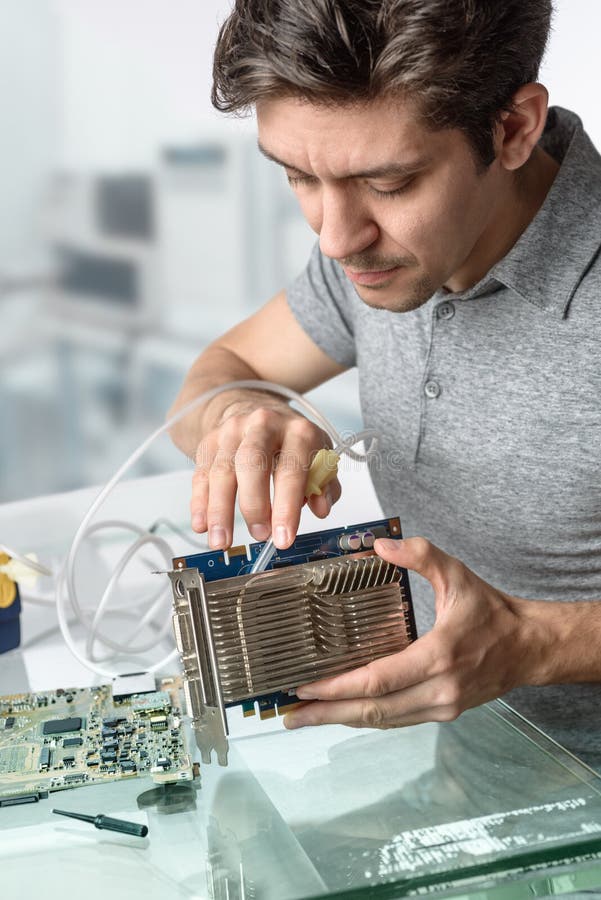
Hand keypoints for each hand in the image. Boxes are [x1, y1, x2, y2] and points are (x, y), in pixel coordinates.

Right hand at [190, 399, 340, 549]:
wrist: (258, 412)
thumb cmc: (291, 443)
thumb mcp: (318, 457)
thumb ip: (324, 484)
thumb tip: (321, 508)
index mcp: (297, 430)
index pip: (292, 469)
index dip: (287, 507)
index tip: (284, 537)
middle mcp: (263, 425)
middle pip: (252, 463)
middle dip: (254, 504)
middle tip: (259, 535)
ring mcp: (232, 432)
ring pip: (221, 471)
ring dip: (220, 511)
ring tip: (222, 542)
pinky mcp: (209, 442)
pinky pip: (201, 475)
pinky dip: (200, 503)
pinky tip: (202, 525)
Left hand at [284, 536, 544, 729]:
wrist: (528, 647)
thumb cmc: (491, 611)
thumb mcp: (457, 574)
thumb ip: (420, 555)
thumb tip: (379, 545)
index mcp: (439, 656)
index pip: (379, 679)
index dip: (338, 687)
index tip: (305, 687)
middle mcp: (439, 690)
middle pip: (373, 710)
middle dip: (328, 713)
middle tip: (290, 715)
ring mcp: (441, 707)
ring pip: (382, 721)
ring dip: (342, 720)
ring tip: (305, 718)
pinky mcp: (442, 712)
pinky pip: (396, 720)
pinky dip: (365, 718)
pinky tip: (342, 714)